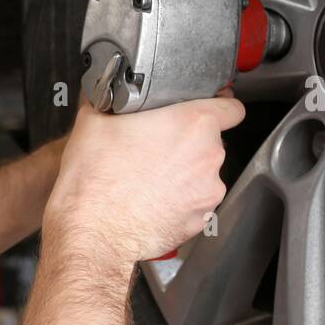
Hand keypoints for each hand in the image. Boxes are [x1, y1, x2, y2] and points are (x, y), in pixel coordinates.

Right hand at [44, 91, 244, 265]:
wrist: (92, 230)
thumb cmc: (95, 180)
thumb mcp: (93, 122)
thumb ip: (110, 100)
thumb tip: (105, 94)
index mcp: (192, 124)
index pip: (231, 108)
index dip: (219, 106)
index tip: (205, 111)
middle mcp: (208, 156)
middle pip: (210, 142)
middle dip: (187, 143)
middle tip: (154, 148)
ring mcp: (207, 191)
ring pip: (202, 174)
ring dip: (183, 174)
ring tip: (150, 179)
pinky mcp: (199, 220)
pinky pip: (194, 203)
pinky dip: (179, 201)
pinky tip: (152, 200)